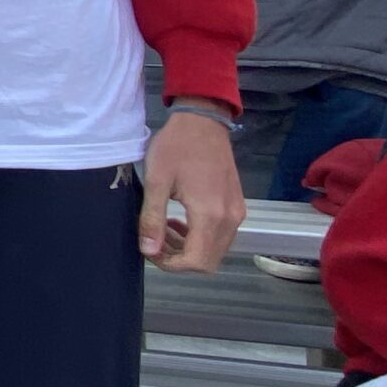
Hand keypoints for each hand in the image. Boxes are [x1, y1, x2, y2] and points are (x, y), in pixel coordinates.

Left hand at [139, 104, 245, 271]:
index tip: (150, 251)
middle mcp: (230, 219)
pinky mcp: (237, 205)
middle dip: (179, 259)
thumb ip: (152, 219)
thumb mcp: (157, 182)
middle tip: (154, 241)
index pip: (196, 261)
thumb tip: (148, 251)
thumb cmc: (176, 147)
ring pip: (216, 249)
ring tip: (163, 229)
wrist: (203, 122)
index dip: (171, 264)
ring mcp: (237, 213)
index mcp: (211, 215)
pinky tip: (179, 221)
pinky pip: (221, 235)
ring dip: (189, 248)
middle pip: (208, 260)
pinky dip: (200, 236)